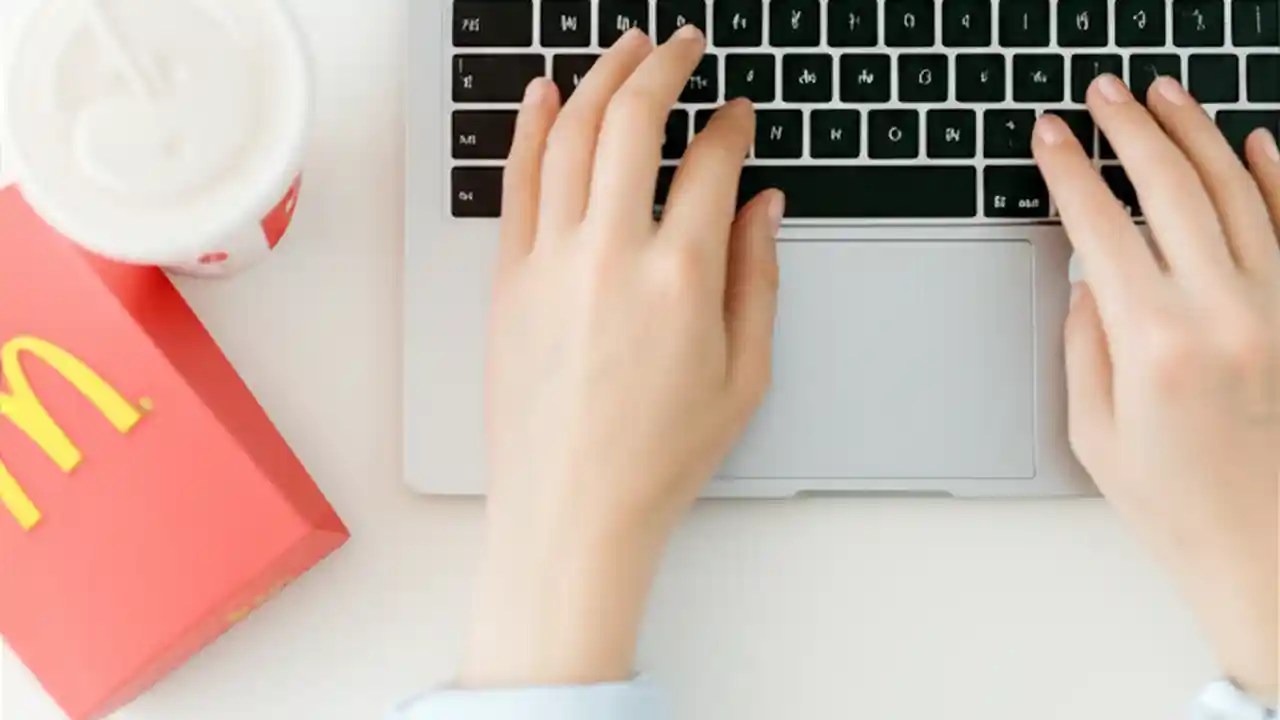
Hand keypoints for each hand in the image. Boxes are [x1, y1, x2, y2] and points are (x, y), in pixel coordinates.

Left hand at [463, 26, 782, 687]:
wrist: (570, 509)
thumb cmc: (658, 458)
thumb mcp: (745, 377)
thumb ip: (759, 278)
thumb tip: (764, 205)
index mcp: (682, 279)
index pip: (712, 163)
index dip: (731, 125)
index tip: (737, 113)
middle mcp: (611, 254)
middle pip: (633, 122)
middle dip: (664, 65)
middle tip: (682, 43)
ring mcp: (550, 261)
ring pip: (569, 135)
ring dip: (599, 77)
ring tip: (624, 49)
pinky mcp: (507, 279)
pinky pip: (516, 182)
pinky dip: (528, 127)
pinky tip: (542, 93)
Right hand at [1034, 75, 1279, 701]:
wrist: (1264, 551)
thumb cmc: (1176, 504)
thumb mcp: (1094, 431)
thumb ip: (1086, 342)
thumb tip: (1090, 277)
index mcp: (1157, 342)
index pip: (1102, 225)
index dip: (1069, 171)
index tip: (1051, 135)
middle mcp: (1224, 312)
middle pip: (1172, 189)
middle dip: (1129, 130)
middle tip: (1104, 93)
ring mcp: (1274, 308)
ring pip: (1237, 191)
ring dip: (1196, 134)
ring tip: (1166, 95)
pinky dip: (1275, 176)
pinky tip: (1256, 142)